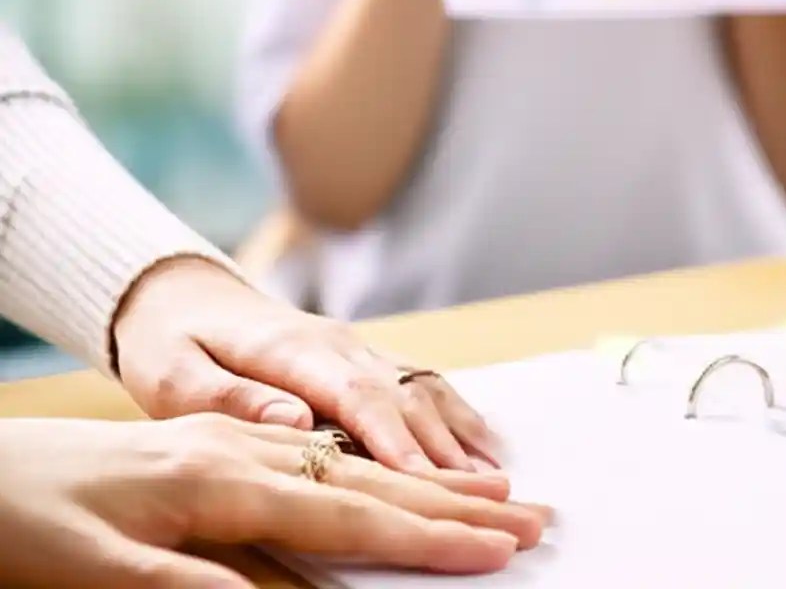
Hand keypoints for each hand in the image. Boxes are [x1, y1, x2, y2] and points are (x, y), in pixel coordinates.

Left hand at [0, 413, 545, 587]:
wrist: (9, 431)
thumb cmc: (31, 504)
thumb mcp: (80, 555)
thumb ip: (170, 578)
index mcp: (220, 464)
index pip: (344, 502)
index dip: (421, 528)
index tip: (486, 547)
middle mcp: (257, 429)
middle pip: (377, 462)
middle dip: (458, 494)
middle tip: (530, 519)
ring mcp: (265, 414)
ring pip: (373, 435)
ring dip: (445, 462)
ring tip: (506, 487)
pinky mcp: (265, 414)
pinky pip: (355, 421)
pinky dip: (411, 435)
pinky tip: (441, 450)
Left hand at [114, 258, 496, 474]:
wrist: (179, 295)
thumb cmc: (170, 341)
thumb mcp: (171, 372)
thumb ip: (229, 397)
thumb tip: (294, 422)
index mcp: (292, 349)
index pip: (357, 395)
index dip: (394, 439)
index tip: (424, 480)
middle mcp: (338, 345)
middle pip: (405, 398)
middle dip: (447, 450)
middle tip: (486, 498)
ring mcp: (357, 349)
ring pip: (423, 390)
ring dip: (461, 436)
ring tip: (494, 483)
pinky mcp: (364, 359)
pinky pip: (421, 385)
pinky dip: (456, 416)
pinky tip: (482, 446)